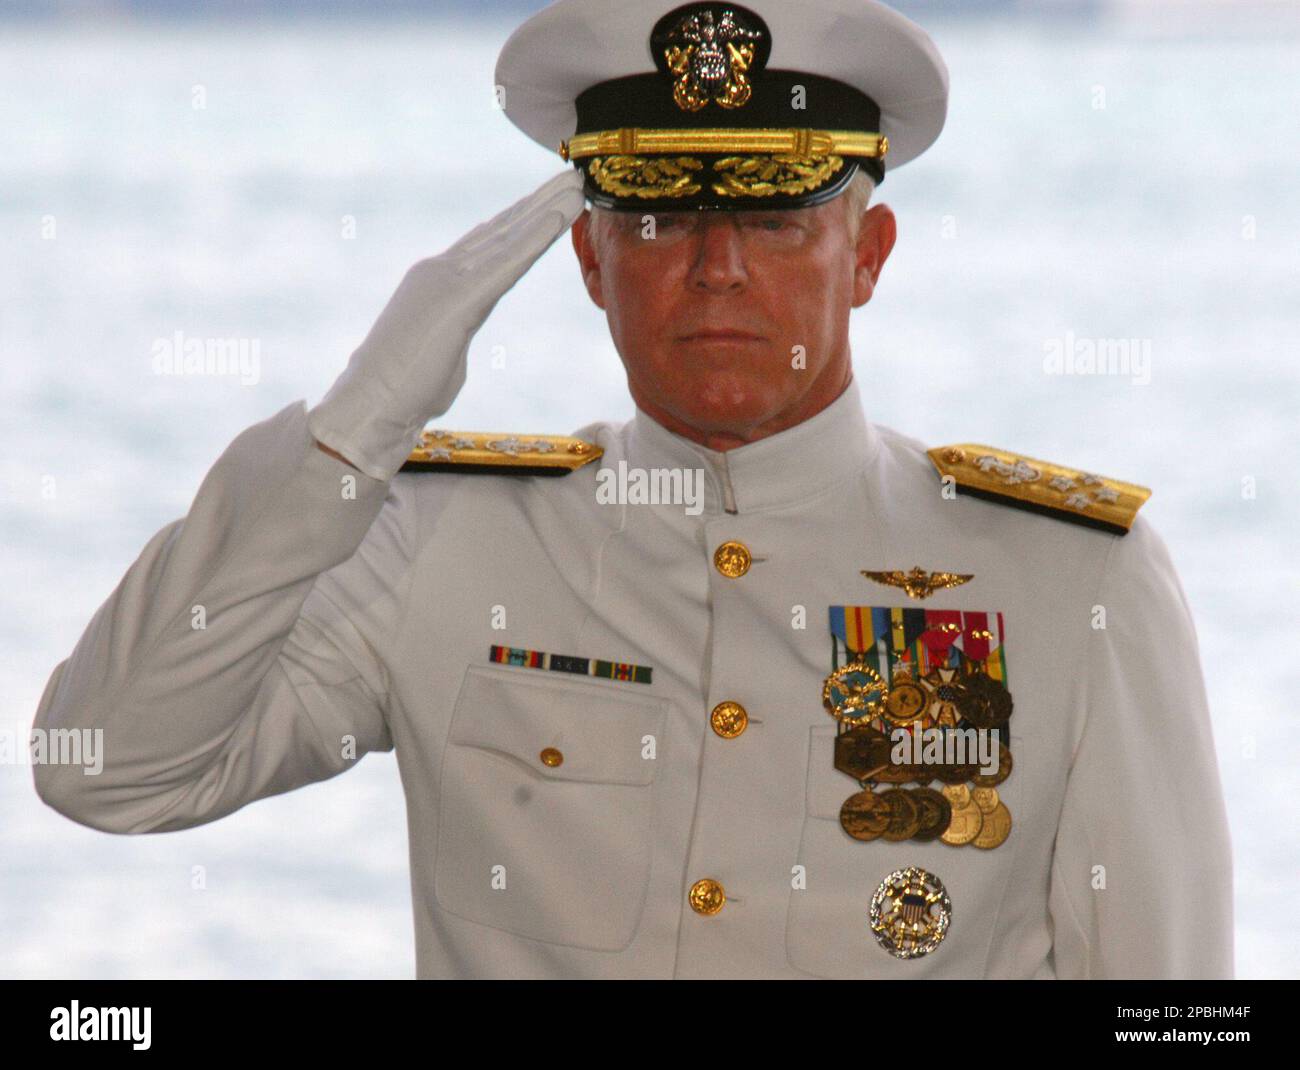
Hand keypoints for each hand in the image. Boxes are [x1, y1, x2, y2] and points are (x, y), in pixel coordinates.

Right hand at [307, 169, 585, 480]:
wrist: (373, 401)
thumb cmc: (406, 389)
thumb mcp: (441, 351)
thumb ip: (454, 333)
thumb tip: (456, 340)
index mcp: (436, 282)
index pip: (486, 245)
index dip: (518, 220)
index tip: (544, 200)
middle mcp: (442, 270)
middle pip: (501, 230)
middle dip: (537, 203)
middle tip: (569, 177)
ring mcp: (449, 280)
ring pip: (509, 238)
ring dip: (545, 209)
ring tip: (575, 185)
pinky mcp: (461, 298)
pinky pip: (509, 262)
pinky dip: (537, 237)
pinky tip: (560, 217)